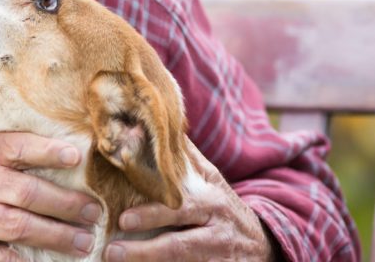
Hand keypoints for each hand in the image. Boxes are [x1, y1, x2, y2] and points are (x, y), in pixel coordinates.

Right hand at [0, 132, 102, 260]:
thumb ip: (7, 153)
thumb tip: (59, 152)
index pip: (18, 147)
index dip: (48, 151)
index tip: (75, 156)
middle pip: (28, 193)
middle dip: (66, 205)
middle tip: (93, 212)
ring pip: (20, 227)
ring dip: (56, 236)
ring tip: (83, 242)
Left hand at [104, 141, 280, 261]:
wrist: (261, 244)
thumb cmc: (222, 206)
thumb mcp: (210, 179)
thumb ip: (183, 157)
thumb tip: (148, 125)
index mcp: (210, 202)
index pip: (180, 207)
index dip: (153, 215)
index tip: (123, 219)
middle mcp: (215, 231)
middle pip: (180, 244)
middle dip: (147, 250)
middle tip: (112, 250)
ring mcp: (218, 257)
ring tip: (115, 259)